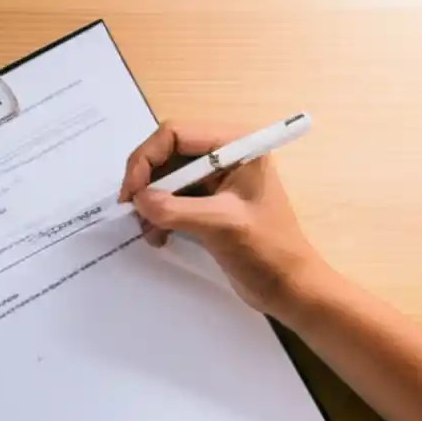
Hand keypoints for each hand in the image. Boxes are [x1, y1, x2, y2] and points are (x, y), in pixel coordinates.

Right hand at [119, 121, 330, 321]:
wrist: (288, 286)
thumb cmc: (267, 250)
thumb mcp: (220, 225)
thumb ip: (175, 209)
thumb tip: (138, 200)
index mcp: (237, 146)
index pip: (175, 134)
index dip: (146, 159)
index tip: (133, 194)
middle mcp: (224, 154)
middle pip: (165, 154)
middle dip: (146, 183)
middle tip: (133, 213)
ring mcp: (215, 179)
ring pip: (164, 177)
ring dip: (150, 203)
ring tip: (150, 232)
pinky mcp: (207, 202)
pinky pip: (170, 198)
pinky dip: (158, 215)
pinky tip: (160, 236)